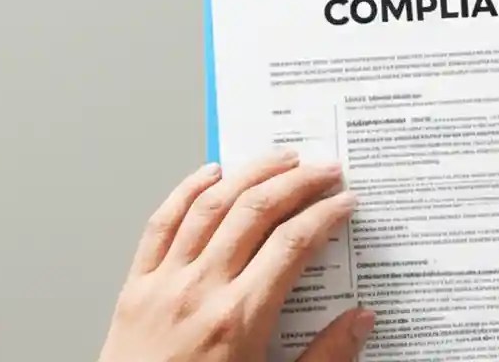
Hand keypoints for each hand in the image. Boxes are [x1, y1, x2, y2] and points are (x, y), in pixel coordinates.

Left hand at [99, 150, 374, 361]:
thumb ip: (323, 357)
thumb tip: (361, 321)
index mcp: (239, 319)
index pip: (292, 244)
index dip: (324, 215)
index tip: (344, 202)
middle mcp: (201, 290)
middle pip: (256, 212)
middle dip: (297, 182)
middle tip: (324, 168)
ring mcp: (165, 283)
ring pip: (211, 206)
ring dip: (250, 173)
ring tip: (280, 157)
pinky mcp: (137, 285)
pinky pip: (161, 223)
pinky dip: (187, 190)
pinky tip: (210, 174)